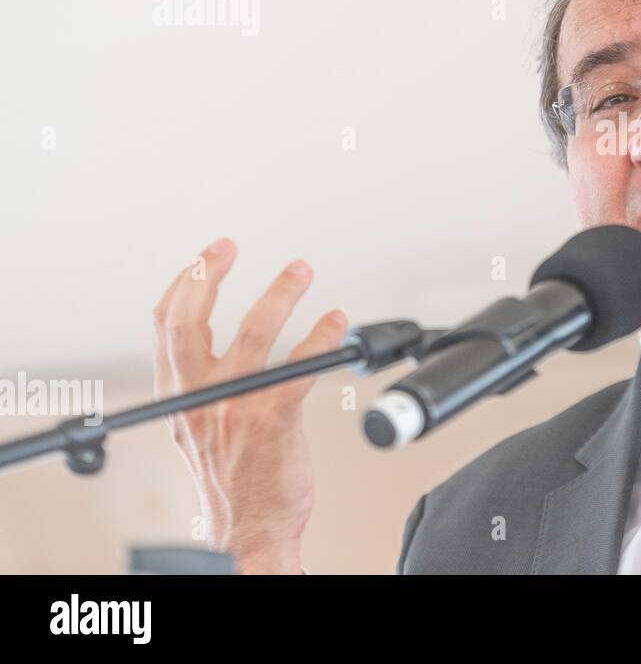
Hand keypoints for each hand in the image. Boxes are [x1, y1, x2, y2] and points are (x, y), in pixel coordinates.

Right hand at [151, 238, 345, 573]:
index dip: (184, 283)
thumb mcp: (199, 430)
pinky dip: (322, 336)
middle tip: (230, 246)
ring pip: (252, 331)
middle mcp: (198, 398)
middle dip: (208, 273)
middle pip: (190, 319)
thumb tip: (220, 346)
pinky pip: (300, 364)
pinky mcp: (273, 418)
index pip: (166, 327)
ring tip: (300, 270)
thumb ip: (203, 388)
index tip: (206, 257)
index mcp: (177, 398)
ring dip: (279, 293)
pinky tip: (337, 323)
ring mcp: (234, 406)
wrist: (248, 531)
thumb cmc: (233, 483)